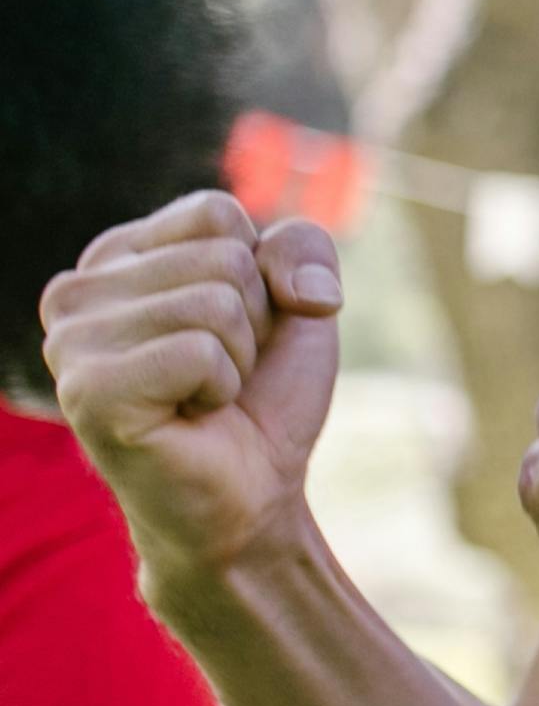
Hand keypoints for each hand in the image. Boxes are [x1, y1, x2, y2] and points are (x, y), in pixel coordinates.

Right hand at [41, 195, 345, 578]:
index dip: (260, 275)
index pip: (217, 212)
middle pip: (223, 258)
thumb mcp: (299, 300)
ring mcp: (70, 342)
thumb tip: (301, 286)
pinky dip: (220, 389)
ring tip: (203, 397)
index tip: (233, 329)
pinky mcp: (88, 391)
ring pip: (215, 302)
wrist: (252, 494)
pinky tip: (189, 418)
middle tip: (220, 374)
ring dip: (237, 360)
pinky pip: (200, 351)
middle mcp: (75, 291)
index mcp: (114, 256)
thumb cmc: (263, 395)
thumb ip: (302, 246)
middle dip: (253, 322)